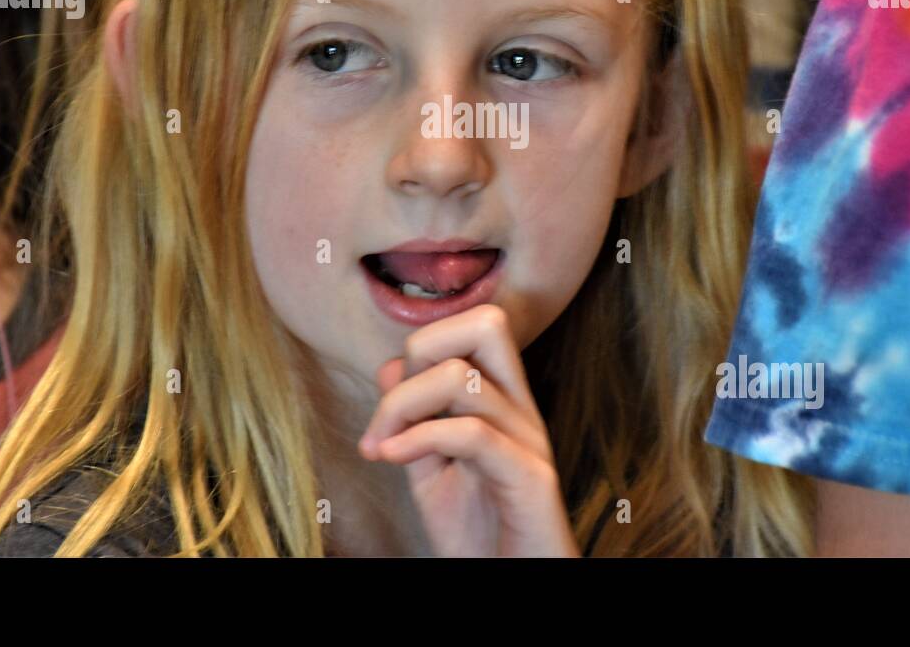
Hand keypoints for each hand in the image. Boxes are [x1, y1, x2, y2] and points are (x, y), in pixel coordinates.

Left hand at [358, 304, 579, 556]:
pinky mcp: (530, 478)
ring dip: (400, 406)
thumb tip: (388, 366)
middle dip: (423, 350)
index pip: (478, 325)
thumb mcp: (431, 470)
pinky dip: (418, 438)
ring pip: (460, 378)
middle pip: (486, 324)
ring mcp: (529, 441)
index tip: (392, 402)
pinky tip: (392, 458)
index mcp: (503, 402)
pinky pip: (470, 433)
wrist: (515, 584)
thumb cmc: (478, 535)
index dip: (426, 344)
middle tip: (392, 410)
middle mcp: (522, 411)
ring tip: (379, 446)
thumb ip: (415, 419)